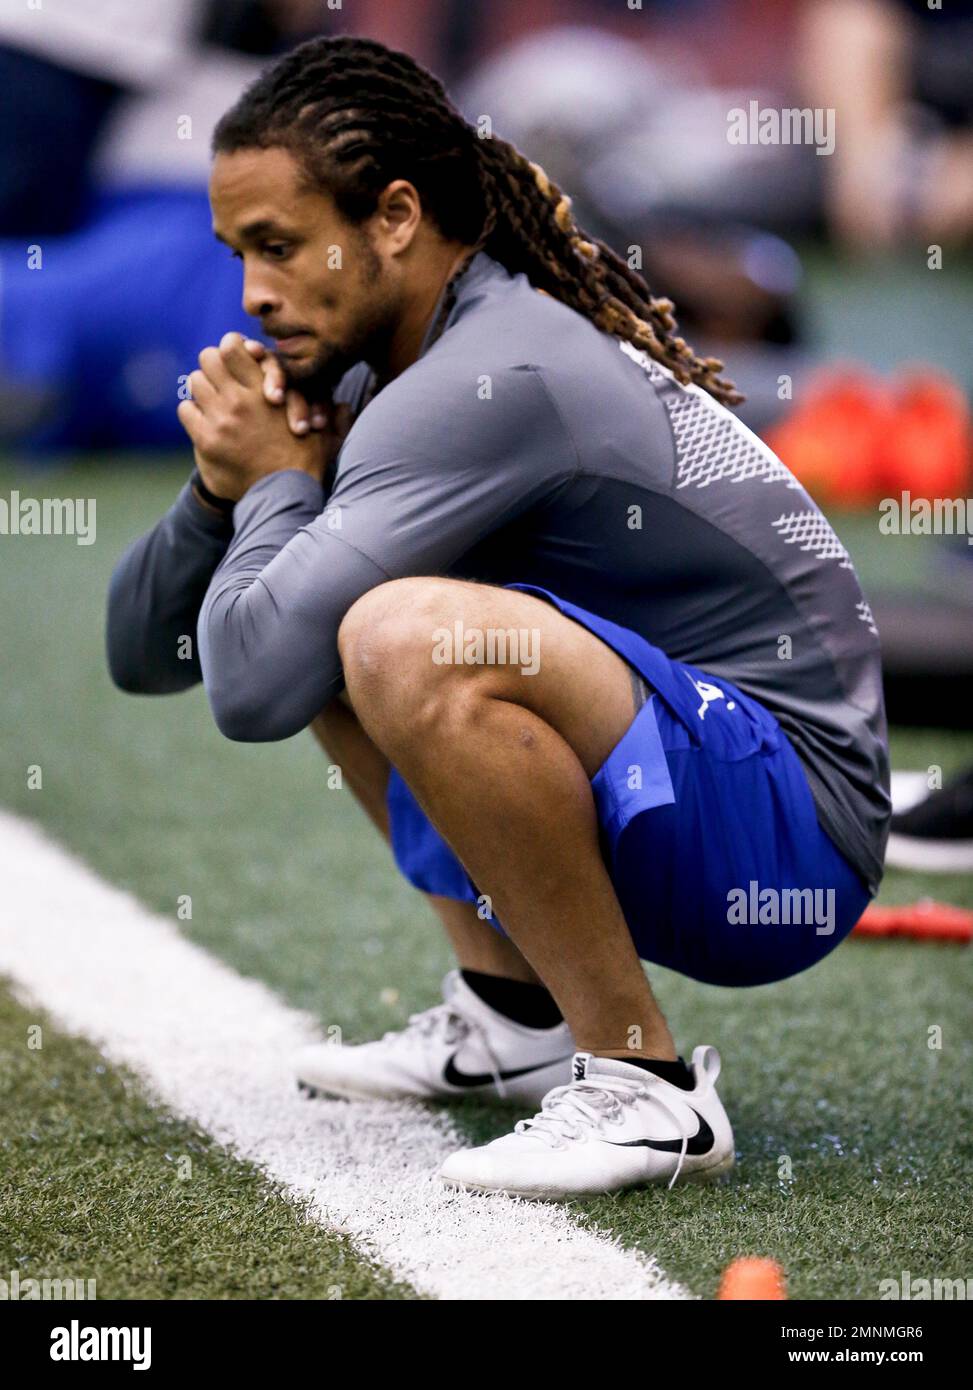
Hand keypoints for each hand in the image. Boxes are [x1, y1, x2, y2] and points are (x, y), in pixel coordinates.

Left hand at [177, 333, 346, 500]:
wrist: (282, 497)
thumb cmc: (304, 464)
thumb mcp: (324, 436)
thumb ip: (331, 416)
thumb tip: (343, 407)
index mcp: (265, 389)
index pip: (232, 345)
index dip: (232, 347)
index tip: (236, 358)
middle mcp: (241, 399)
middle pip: (208, 357)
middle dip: (215, 365)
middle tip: (221, 378)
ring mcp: (221, 418)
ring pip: (195, 381)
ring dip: (204, 390)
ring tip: (213, 402)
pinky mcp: (207, 439)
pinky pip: (186, 410)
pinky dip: (193, 413)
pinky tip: (205, 422)